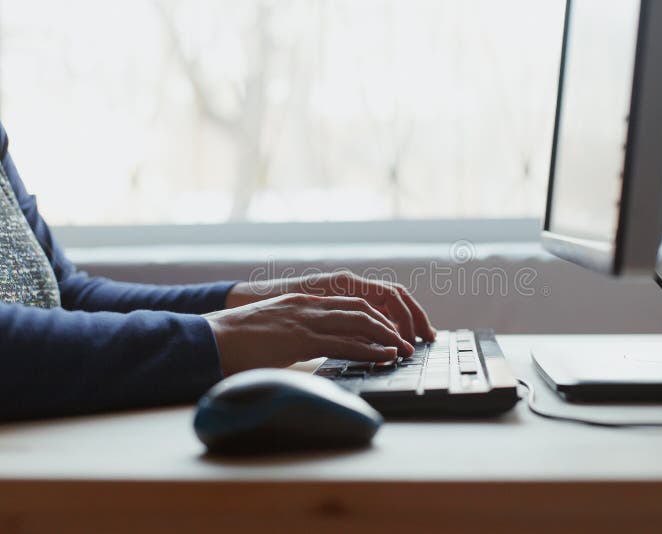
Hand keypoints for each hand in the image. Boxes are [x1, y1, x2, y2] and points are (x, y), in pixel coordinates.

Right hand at [225, 271, 435, 343]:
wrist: (209, 339)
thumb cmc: (236, 340)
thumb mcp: (274, 330)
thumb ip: (296, 334)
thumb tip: (311, 352)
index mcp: (303, 303)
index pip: (351, 304)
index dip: (376, 317)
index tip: (392, 331)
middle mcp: (309, 307)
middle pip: (363, 308)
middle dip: (390, 324)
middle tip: (406, 340)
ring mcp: (306, 320)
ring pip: (359, 322)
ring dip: (387, 336)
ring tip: (403, 350)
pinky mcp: (301, 338)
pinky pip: (345, 342)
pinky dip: (370, 348)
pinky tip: (385, 355)